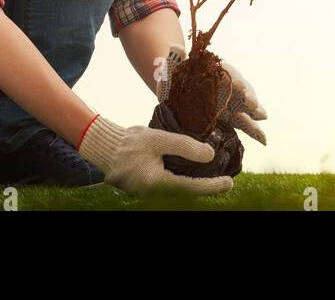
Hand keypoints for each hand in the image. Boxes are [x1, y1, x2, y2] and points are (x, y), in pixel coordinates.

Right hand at [76, 114, 232, 195]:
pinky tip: (195, 174)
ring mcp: (150, 195)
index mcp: (155, 183)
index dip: (211, 186)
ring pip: (180, 194)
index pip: (190, 187)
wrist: (105, 149)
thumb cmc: (129, 143)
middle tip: (226, 181)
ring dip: (196, 187)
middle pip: (187, 194)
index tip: (229, 183)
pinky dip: (185, 184)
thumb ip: (183, 145)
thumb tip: (210, 154)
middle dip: (207, 189)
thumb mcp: (157, 138)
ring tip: (216, 178)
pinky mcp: (149, 191)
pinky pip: (171, 190)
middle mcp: (153, 194)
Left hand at [157, 43, 267, 145]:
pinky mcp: (232, 117)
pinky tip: (263, 140)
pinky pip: (245, 124)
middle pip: (243, 89)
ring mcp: (231, 102)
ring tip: (261, 117)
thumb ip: (175, 57)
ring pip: (248, 106)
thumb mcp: (173, 67)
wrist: (176, 92)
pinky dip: (255, 131)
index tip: (238, 85)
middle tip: (251, 104)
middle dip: (249, 95)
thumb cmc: (176, 77)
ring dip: (255, 111)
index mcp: (216, 71)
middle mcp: (227, 86)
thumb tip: (175, 47)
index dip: (235, 78)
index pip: (230, 73)